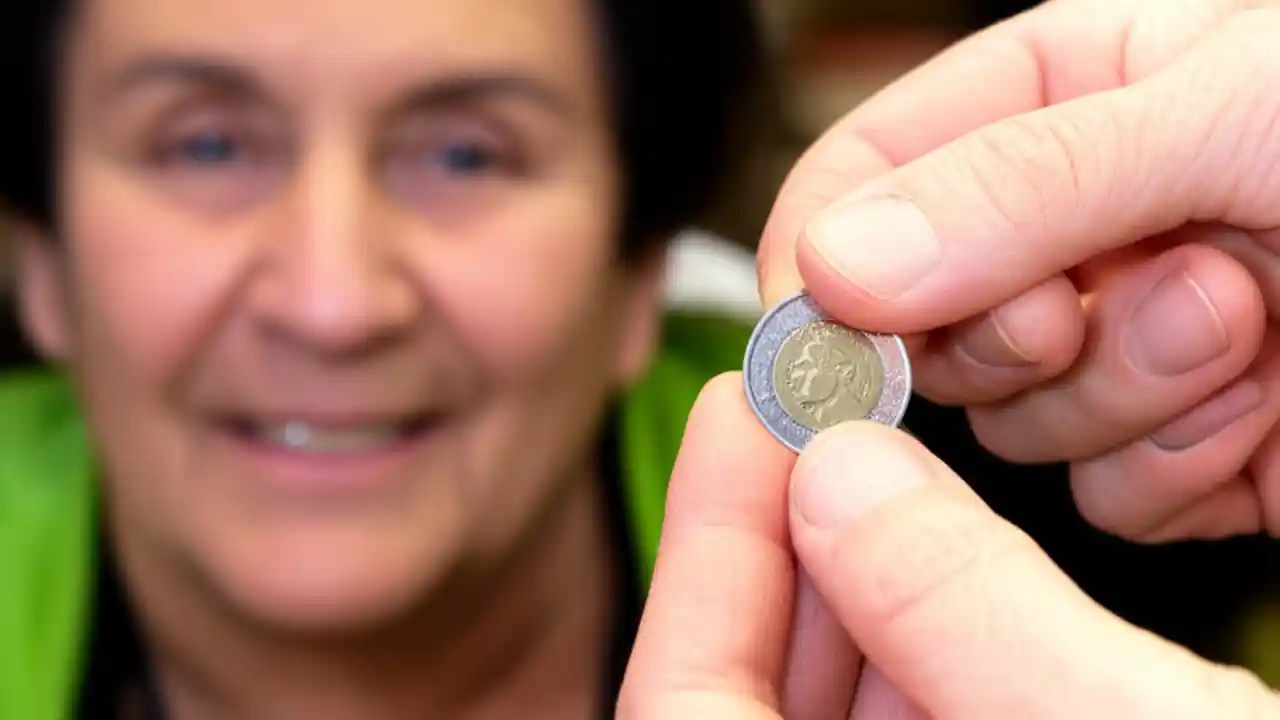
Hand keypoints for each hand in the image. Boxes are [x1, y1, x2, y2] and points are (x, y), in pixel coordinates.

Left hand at [617, 377, 1278, 717]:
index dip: (706, 547)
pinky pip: (922, 716)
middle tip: (813, 412)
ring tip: (876, 453)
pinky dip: (924, 633)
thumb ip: (962, 612)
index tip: (743, 412)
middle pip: (755, 689)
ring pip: (842, 698)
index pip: (689, 703)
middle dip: (786, 537)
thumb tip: (840, 476)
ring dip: (855, 573)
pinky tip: (949, 549)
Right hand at [757, 0, 1279, 541]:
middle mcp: (1072, 228)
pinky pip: (1100, 496)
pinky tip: (1267, 404)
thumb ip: (1023, 190)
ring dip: (1121, 391)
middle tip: (1089, 303)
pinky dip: (1177, 467)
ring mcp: (1118, 344)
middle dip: (1011, 330)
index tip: (837, 334)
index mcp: (1059, 99)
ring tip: (1249, 322)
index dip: (833, 263)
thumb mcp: (1240, 112)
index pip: (862, 178)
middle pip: (920, 319)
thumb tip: (834, 265)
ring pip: (1009, 421)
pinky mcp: (1177, 448)